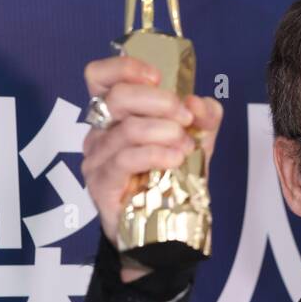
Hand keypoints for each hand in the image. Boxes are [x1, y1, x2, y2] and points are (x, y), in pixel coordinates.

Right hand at [81, 55, 223, 249]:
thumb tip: (198, 101)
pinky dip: (155, 153)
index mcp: (114, 116)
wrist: (164, 234)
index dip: (125, 68)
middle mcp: (99, 132)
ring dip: (164, 131)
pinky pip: (125, 159)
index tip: (158, 77)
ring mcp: (96, 159)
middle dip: (158, 101)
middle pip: (117, 97)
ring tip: (186, 145)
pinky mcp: (101, 184)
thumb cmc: (171, 185)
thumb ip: (204, 118)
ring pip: (126, 129)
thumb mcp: (195, 143)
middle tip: (185, 117)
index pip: (99, 76)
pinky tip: (175, 159)